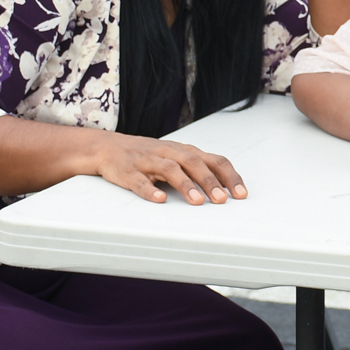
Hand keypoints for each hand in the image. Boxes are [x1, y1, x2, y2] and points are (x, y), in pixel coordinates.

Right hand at [90, 132, 246, 205]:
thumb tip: (227, 189)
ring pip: (170, 170)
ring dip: (185, 185)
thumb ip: (199, 170)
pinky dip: (150, 190)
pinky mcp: (128, 172)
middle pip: (194, 163)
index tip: (241, 194)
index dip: (229, 176)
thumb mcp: (177, 158)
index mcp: (185, 151)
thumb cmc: (150, 156)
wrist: (108, 148)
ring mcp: (148, 161)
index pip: (213, 160)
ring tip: (197, 202)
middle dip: (210, 182)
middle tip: (222, 200)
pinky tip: (160, 199)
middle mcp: (169, 153)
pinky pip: (140, 181)